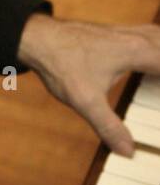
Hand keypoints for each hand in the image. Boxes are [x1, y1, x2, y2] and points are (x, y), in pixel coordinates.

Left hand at [17, 14, 159, 156]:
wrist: (36, 38)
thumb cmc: (61, 65)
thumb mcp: (86, 102)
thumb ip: (109, 127)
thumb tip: (127, 152)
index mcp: (138, 52)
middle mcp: (137, 38)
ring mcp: (126, 32)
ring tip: (159, 78)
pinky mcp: (115, 32)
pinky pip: (150, 35)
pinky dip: (158, 45)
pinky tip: (152, 53)